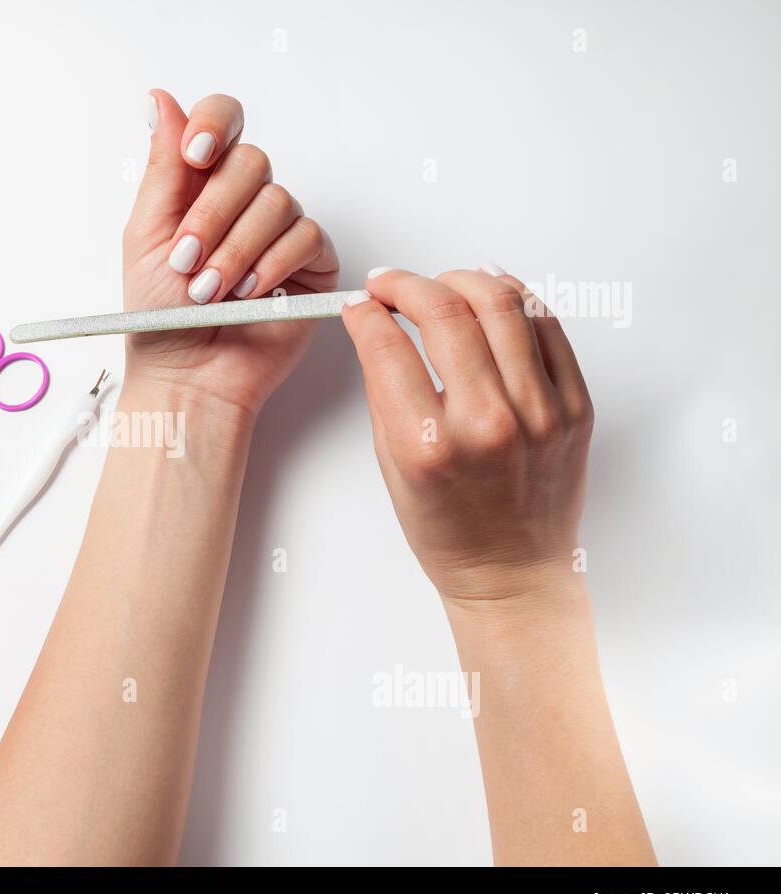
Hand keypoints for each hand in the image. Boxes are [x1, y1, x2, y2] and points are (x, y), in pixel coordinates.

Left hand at [122, 90, 338, 419]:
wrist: (187, 374)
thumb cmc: (159, 316)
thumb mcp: (147, 234)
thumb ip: (163, 167)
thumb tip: (159, 99)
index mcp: (200, 184)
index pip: (221, 121)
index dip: (213, 124)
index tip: (195, 154)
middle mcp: (242, 201)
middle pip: (250, 161)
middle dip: (213, 214)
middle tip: (186, 260)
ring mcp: (279, 231)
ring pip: (276, 201)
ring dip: (237, 249)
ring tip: (211, 292)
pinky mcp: (310, 263)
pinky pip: (306, 236)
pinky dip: (272, 264)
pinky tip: (250, 294)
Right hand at [341, 265, 593, 605]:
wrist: (513, 573)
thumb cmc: (449, 531)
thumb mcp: (392, 466)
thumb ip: (386, 393)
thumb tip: (379, 329)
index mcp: (430, 445)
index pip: (387, 346)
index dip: (366, 313)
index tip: (361, 305)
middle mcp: (488, 424)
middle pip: (445, 311)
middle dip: (407, 284)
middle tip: (391, 285)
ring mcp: (540, 412)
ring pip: (502, 303)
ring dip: (461, 279)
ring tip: (441, 284)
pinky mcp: (574, 407)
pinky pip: (546, 327)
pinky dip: (514, 300)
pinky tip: (490, 296)